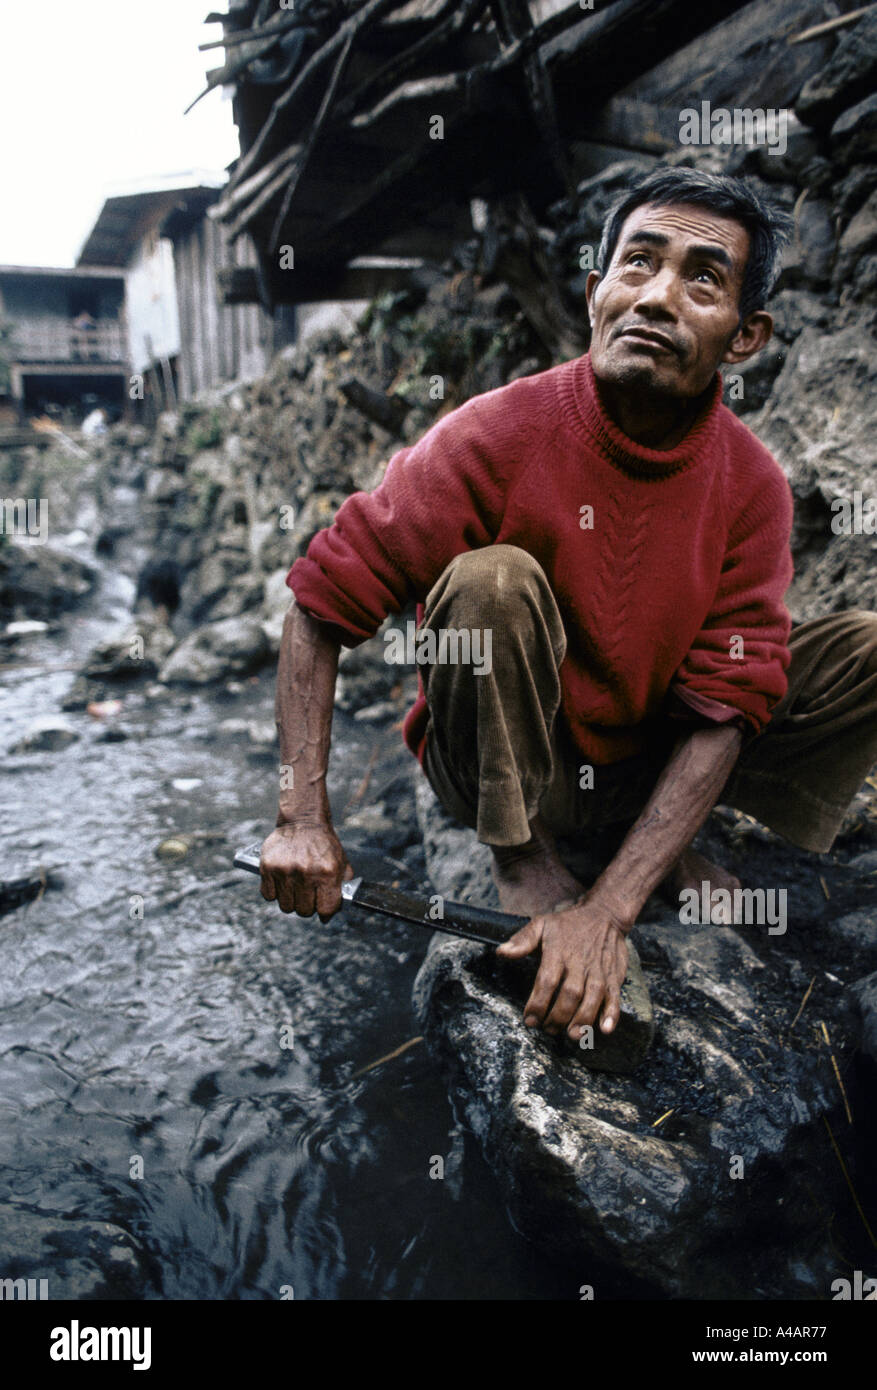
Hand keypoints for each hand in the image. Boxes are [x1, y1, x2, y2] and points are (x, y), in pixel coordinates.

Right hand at [259, 822, 352, 920]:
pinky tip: (282, 883)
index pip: (326, 909)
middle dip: (308, 906)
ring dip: (291, 901)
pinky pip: (269, 895)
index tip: (324, 910)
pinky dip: (275, 893)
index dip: (326, 912)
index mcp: (327, 873)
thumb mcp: (341, 862)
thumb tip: (332, 911)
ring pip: (286, 906)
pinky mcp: (268, 867)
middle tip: (308, 895)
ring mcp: (285, 871)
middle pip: (304, 911)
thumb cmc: (323, 843)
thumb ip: (341, 886)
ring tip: (295, 888)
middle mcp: (306, 873)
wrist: (303, 820)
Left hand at [496, 893, 628, 1038]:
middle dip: (558, 1017)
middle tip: (548, 1030)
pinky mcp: (614, 977)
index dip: (537, 1004)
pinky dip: (611, 1014)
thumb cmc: (568, 924)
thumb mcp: (542, 924)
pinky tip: (605, 1029)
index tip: (530, 1020)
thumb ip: (522, 941)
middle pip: (570, 995)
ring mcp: (598, 972)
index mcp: (558, 952)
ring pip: (592, 999)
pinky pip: (614, 997)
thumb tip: (502, 952)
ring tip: (571, 1035)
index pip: (546, 982)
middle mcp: (579, 964)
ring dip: (582, 1020)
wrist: (604, 914)